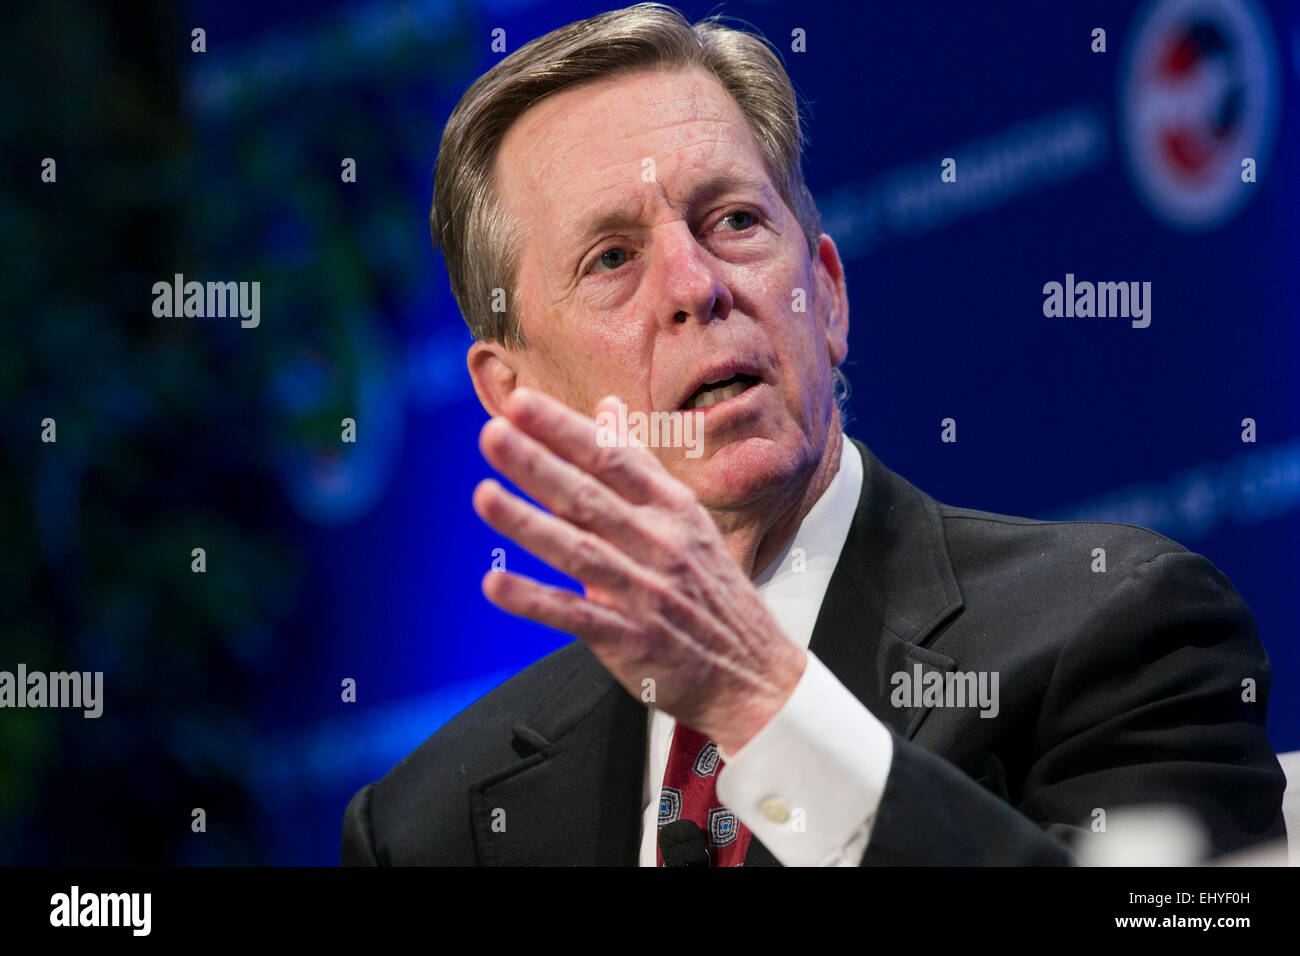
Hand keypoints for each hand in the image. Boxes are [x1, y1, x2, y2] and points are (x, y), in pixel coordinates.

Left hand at [471, 386, 806, 753]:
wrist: (753, 673)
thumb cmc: (713, 591)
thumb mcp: (688, 518)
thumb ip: (639, 465)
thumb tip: (606, 410)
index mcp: (671, 508)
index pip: (612, 459)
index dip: (565, 430)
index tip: (522, 403)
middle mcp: (658, 544)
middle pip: (589, 497)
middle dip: (538, 463)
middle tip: (492, 434)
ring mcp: (644, 592)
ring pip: (578, 551)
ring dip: (528, 523)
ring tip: (483, 495)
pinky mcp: (631, 640)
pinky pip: (575, 617)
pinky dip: (535, 600)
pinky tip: (495, 582)